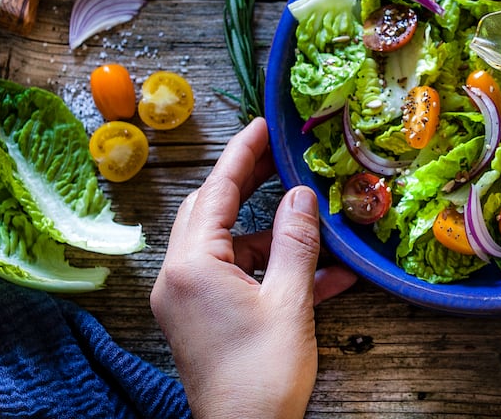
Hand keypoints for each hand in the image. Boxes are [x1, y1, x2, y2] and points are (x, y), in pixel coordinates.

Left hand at [151, 117, 356, 418]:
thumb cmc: (262, 375)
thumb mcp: (289, 301)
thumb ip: (296, 241)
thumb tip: (302, 194)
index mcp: (192, 265)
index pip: (216, 191)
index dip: (243, 154)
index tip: (264, 125)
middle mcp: (178, 277)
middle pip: (212, 211)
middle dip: (251, 184)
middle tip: (283, 157)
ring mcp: (187, 300)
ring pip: (228, 244)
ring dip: (272, 234)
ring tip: (316, 222)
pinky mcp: (201, 320)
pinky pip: (235, 276)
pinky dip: (271, 268)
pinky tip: (321, 273)